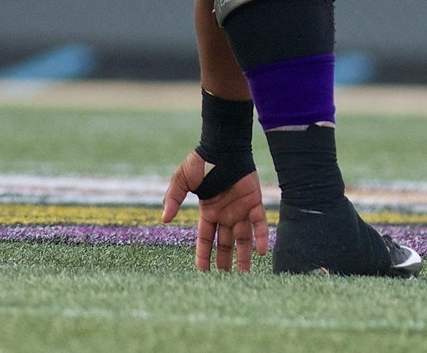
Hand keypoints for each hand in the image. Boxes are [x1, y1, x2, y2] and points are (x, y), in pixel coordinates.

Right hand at [161, 151, 269, 271]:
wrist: (222, 145)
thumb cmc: (201, 161)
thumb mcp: (181, 180)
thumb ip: (173, 198)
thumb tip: (164, 219)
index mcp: (209, 210)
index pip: (206, 238)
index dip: (204, 255)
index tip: (202, 273)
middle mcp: (225, 213)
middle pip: (225, 243)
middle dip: (225, 261)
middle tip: (226, 281)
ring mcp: (241, 209)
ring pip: (244, 238)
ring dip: (245, 256)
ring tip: (245, 276)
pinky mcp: (254, 201)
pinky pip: (259, 223)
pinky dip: (261, 237)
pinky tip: (261, 252)